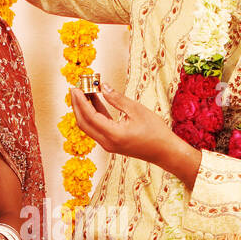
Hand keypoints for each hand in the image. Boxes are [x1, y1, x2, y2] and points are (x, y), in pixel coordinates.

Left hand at [69, 85, 202, 188]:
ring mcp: (108, 144)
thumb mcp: (137, 110)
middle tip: (75, 88)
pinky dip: (93, 115)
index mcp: (113, 135)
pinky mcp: (111, 143)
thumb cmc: (155, 131)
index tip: (75, 87)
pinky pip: (97, 128)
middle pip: (84, 123)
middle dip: (77, 105)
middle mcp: (107, 142)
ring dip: (84, 110)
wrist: (165, 152)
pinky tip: (95, 100)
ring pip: (89, 126)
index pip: (89, 116)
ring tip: (84, 91)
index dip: (80, 101)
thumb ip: (117, 99)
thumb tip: (102, 87)